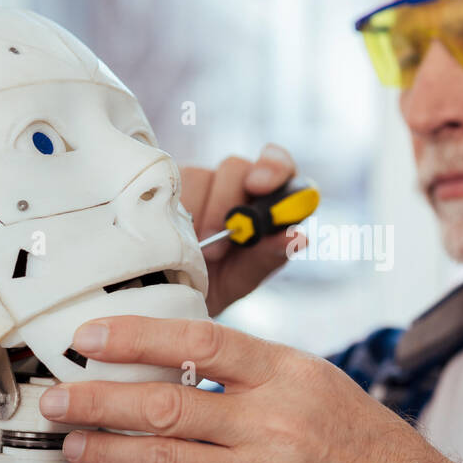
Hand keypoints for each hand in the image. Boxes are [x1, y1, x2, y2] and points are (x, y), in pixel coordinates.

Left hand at [37, 315, 462, 462]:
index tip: (92, 336)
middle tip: (60, 395)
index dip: (136, 336)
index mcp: (290, 376)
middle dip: (98, 399)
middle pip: (166, 404)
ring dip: (105, 447)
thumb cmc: (369, 445)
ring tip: (73, 438)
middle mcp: (273, 424)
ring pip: (162, 458)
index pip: (200, 342)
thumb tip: (179, 358)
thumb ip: (254, 369)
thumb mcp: (319, 381)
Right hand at [180, 144, 306, 316]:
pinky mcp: (165, 184)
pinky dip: (171, 210)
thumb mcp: (240, 278)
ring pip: (201, 176)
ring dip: (197, 215)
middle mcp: (235, 187)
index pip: (281, 169)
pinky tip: (168, 234)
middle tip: (218, 242)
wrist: (162, 295)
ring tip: (190, 251)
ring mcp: (199, 183)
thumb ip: (268, 256)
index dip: (275, 168)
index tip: (260, 186)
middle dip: (227, 202)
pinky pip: (168, 184)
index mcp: (265, 205)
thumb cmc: (210, 287)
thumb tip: (299, 237)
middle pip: (237, 167)